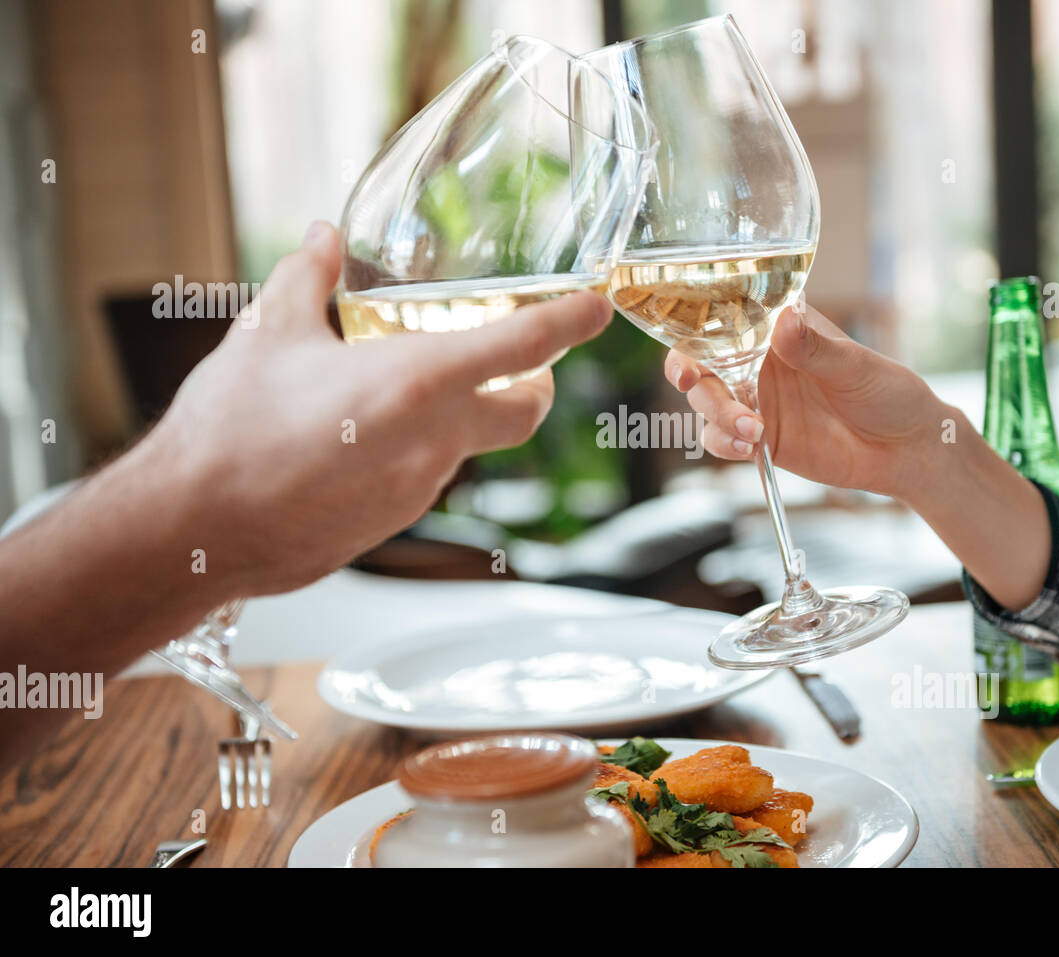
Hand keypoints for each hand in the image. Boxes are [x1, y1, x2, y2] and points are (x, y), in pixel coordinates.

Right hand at [141, 221, 610, 595]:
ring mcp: (418, 489)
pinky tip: (358, 441)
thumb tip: (323, 237)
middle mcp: (436, 440)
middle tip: (521, 362)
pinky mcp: (392, 523)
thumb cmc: (231, 429)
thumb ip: (307, 278)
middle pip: (523, 414)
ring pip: (466, 447)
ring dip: (457, 418)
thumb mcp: (268, 333)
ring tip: (399, 391)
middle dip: (534, 386)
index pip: (523, 345)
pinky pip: (421, 479)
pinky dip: (412, 452)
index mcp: (418, 381)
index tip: (597, 306)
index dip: (570, 321)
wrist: (195, 529)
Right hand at [664, 303, 1053, 611]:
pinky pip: (723, 440)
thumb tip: (785, 322)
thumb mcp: (856, 365)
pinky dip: (724, 443)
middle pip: (705, 362)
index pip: (725, 318)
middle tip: (697, 384)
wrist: (907, 448)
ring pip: (708, 402)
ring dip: (717, 414)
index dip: (697, 324)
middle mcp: (760, 363)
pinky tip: (747, 446)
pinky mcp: (760, 439)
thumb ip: (815, 349)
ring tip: (752, 431)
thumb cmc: (888, 393)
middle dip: (692, 373)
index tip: (693, 338)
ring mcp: (757, 402)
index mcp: (778, 330)